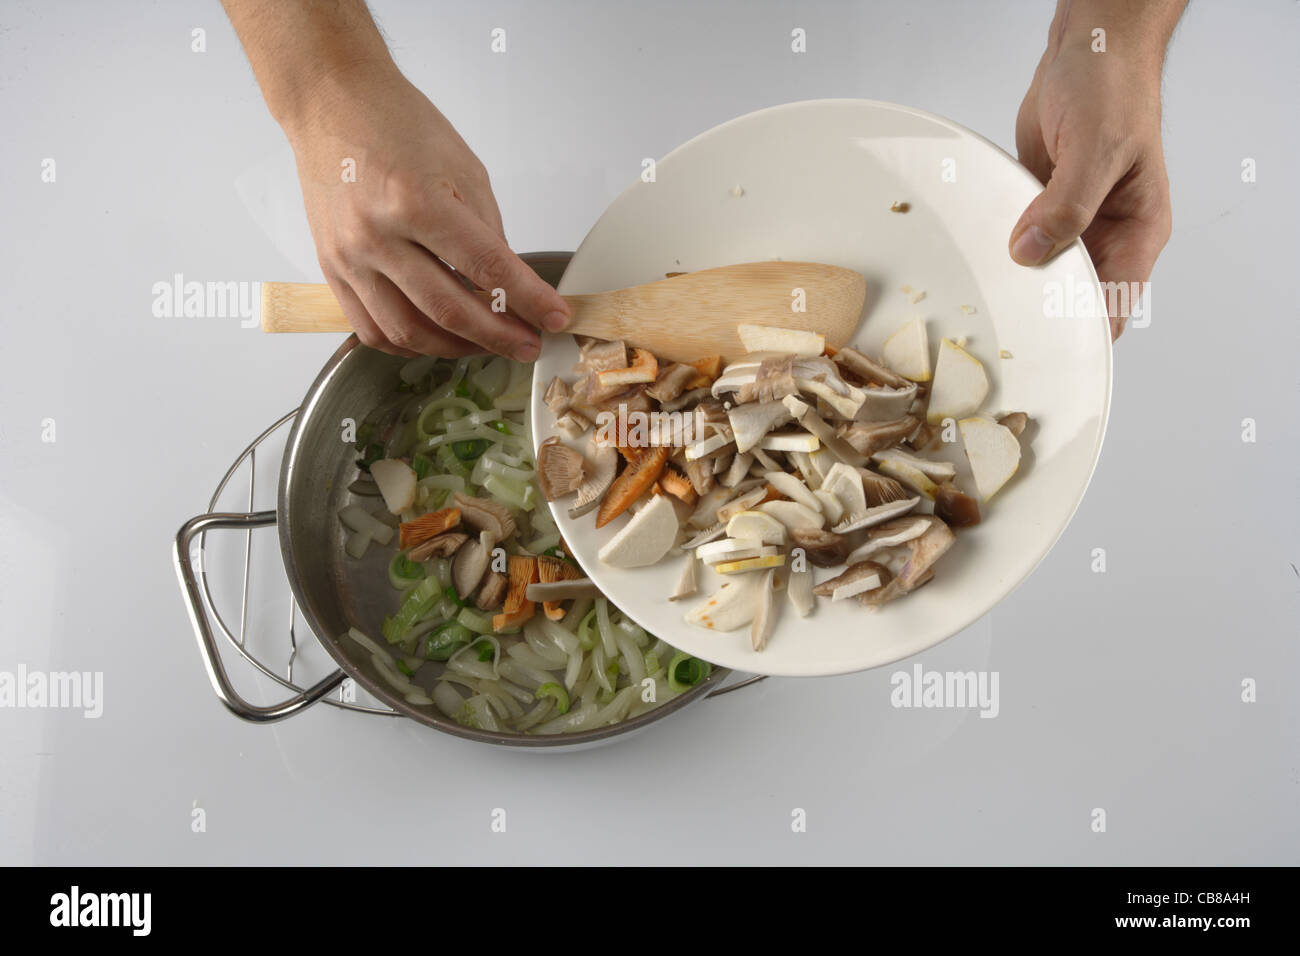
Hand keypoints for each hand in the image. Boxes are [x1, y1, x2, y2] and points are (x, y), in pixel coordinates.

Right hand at [285, 64, 568, 357]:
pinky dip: (411, 344)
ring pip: (409, 332)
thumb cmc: (399, 126)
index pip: (487, 267)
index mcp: (417, 202)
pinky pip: (372, 329)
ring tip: (488, 344)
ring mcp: (349, 258)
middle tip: (529, 346)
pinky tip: (439, 340)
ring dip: (456, 348)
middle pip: (448, 310)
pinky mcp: (331, 271)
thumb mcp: (464, 169)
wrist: (331, 104)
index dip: (528, 300)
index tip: (555, 317)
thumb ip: (487, 232)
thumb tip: (509, 286)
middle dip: (498, 336)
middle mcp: (377, 235)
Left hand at [1009, 16, 1174, 338]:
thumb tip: (1031, 251)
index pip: (1113, 301)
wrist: (1085, 51)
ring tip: (983, 303)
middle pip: (1072, 295)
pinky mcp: (1039, 207)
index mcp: (1138, 231)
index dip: (1082, 328)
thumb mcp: (1095, 149)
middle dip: (1041, 312)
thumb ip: (1067, 205)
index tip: (1045, 345)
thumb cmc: (1113, 90)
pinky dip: (1000, 252)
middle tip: (1001, 329)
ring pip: (1042, 271)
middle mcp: (1106, 234)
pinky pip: (1019, 241)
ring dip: (1016, 282)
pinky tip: (976, 265)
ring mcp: (1071, 222)